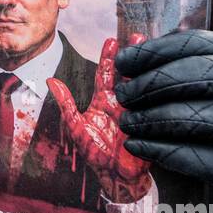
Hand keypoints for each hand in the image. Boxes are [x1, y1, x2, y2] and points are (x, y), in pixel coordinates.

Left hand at [47, 35, 153, 204]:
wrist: (116, 177)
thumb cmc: (95, 152)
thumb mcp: (75, 127)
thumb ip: (65, 104)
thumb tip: (49, 80)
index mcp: (104, 100)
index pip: (107, 73)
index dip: (109, 57)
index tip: (111, 40)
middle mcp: (122, 101)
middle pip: (128, 72)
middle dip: (133, 54)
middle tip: (137, 36)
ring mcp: (138, 109)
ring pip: (143, 83)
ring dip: (147, 67)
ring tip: (151, 51)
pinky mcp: (150, 121)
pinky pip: (155, 103)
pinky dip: (159, 90)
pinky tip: (163, 76)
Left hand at [114, 30, 212, 212]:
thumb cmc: (208, 151)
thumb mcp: (189, 111)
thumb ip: (164, 87)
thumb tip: (125, 56)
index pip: (212, 46)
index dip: (165, 49)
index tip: (125, 60)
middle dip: (161, 81)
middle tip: (124, 96)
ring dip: (162, 117)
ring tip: (129, 123)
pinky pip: (211, 161)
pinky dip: (168, 151)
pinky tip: (139, 147)